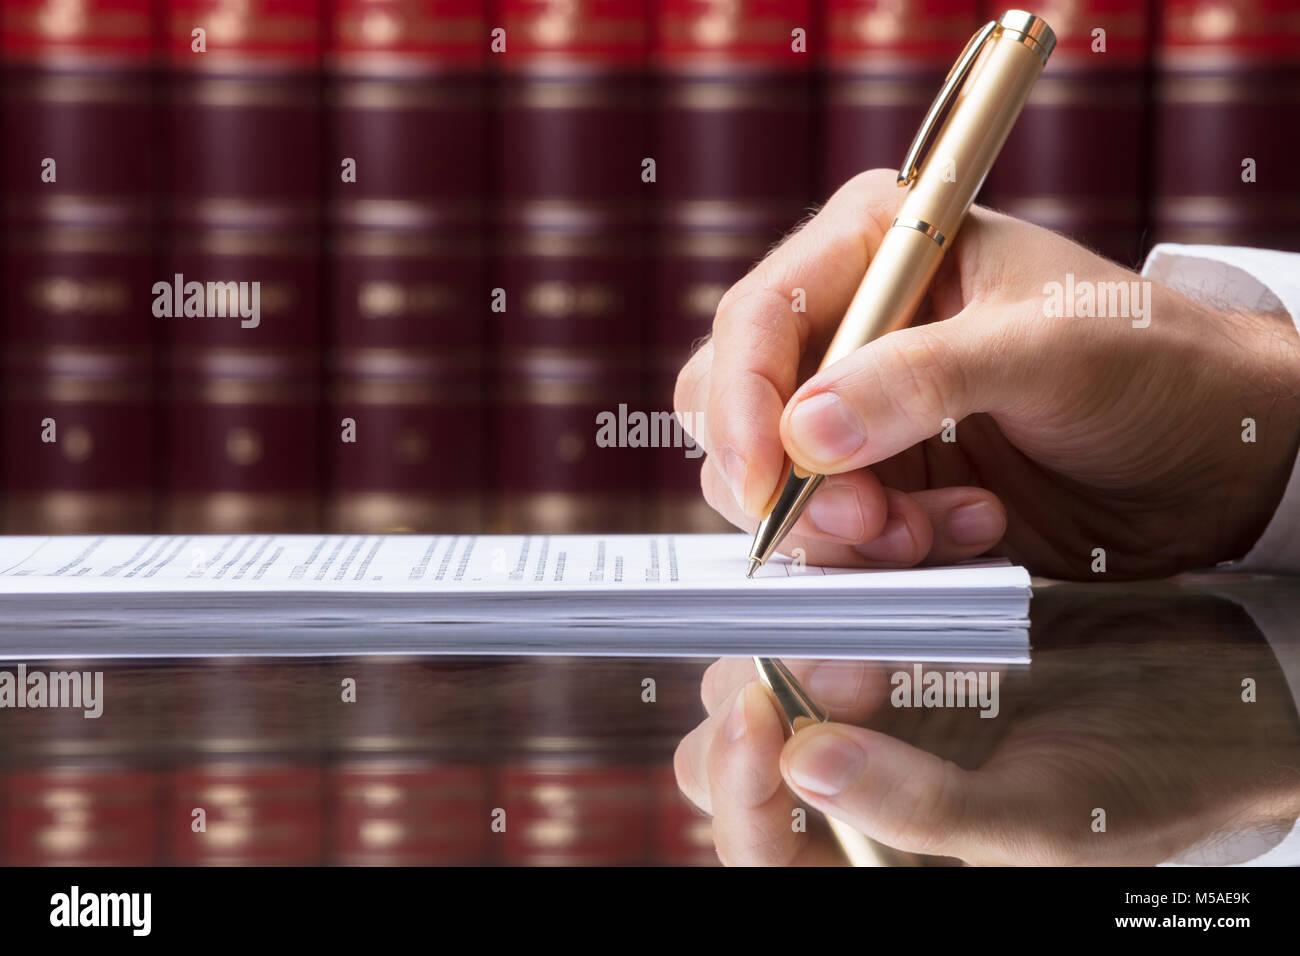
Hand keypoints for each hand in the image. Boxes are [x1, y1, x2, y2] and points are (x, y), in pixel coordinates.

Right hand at [674, 169, 1299, 577]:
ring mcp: (862, 407)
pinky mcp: (884, 477)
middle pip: (739, 407)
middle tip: (870, 519)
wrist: (1215, 452)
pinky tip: (973, 526)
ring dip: (849, 527)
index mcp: (878, 246)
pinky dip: (887, 549)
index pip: (758, 319)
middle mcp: (853, 324)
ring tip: (943, 529)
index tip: (765, 486)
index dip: (742, 403)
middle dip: (793, 481)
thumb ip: (921, 380)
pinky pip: (833, 530)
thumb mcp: (1045, 351)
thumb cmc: (1151, 363)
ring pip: (778, 484)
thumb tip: (802, 433)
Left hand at [676, 592, 1299, 864]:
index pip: (760, 840)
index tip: (760, 715)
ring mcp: (869, 701)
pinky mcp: (895, 632)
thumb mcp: (1044, 815)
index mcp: (870, 845)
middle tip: (844, 646)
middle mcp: (853, 775)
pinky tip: (922, 542)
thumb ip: (922, 805)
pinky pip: (836, 597)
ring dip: (811, 615)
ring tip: (875, 589)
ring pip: (781, 656)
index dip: (743, 789)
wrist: (1221, 691)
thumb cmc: (1148, 778)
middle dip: (775, 686)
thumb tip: (802, 759)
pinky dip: (859, 565)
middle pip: (745, 743)